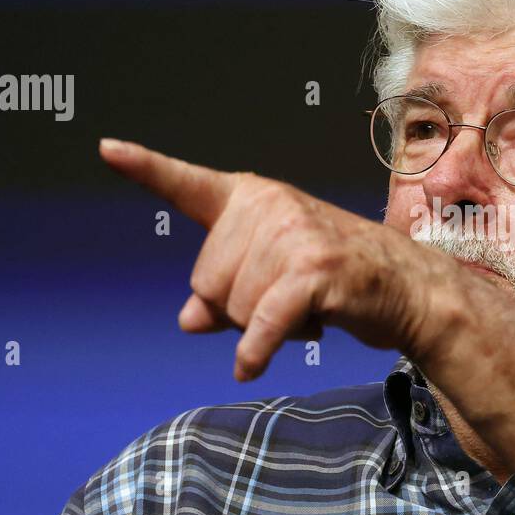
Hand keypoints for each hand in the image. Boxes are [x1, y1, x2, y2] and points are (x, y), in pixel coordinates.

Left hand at [98, 138, 458, 380]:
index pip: (189, 186)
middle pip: (206, 281)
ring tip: (307, 310)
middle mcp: (270, 205)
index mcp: (254, 197)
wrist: (408, 289)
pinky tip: (249, 366)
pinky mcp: (313, 271)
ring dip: (262, 326)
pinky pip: (261, 323)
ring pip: (232, 307)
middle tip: (286, 301)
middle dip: (237, 307)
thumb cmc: (336, 279)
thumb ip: (223, 295)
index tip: (106, 148)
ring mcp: (293, 235)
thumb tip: (188, 319)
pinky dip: (254, 350)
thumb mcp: (272, 281)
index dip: (146, 168)